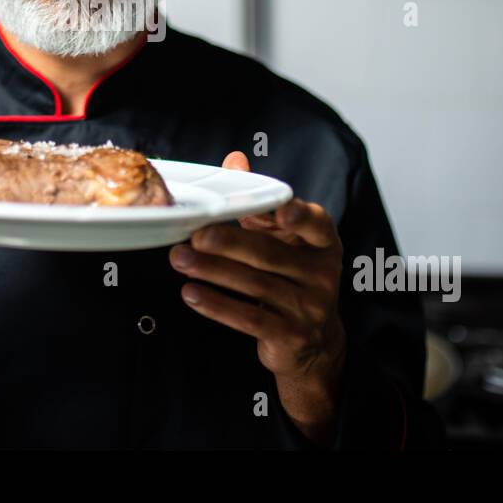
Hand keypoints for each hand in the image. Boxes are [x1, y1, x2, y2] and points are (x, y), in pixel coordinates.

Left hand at [169, 151, 346, 443]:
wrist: (314, 342)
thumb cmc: (292, 275)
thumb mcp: (284, 238)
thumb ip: (259, 202)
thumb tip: (236, 160)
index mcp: (323, 243)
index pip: (317, 224)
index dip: (300, 216)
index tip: (280, 210)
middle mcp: (321, 274)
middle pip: (271, 255)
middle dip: (230, 242)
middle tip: (197, 233)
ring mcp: (308, 307)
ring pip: (255, 286)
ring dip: (213, 271)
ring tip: (180, 258)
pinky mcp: (289, 335)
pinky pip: (249, 319)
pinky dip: (217, 305)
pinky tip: (191, 293)